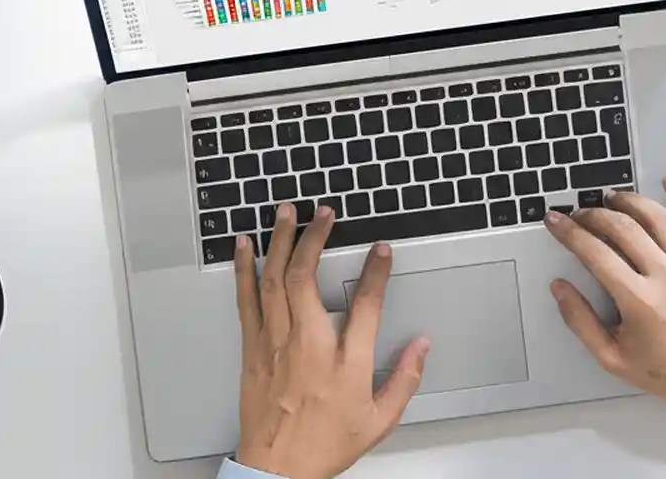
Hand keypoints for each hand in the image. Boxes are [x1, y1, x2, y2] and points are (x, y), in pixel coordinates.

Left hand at [231, 204, 429, 478]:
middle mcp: (307, 346)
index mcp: (344, 363)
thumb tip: (421, 344)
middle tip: (324, 212)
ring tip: (286, 212)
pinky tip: (245, 246)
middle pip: (306, 278)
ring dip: (279, 242)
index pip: (365, 304)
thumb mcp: (379, 419)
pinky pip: (246, 300)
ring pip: (273, 281)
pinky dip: (244, 269)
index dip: (376, 271)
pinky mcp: (253, 349)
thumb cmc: (325, 445)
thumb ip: (404, 378)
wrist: (277, 470)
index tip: (382, 249)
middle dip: (315, 237)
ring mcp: (274, 344)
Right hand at [545, 175, 665, 434]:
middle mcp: (663, 276)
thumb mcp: (611, 357)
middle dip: (593, 215)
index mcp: (638, 300)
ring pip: (656, 218)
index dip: (569, 233)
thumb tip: (559, 287)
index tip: (554, 220)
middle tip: (576, 214)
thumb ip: (580, 321)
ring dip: (629, 202)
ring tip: (609, 197)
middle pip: (623, 228)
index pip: (595, 253)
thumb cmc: (662, 372)